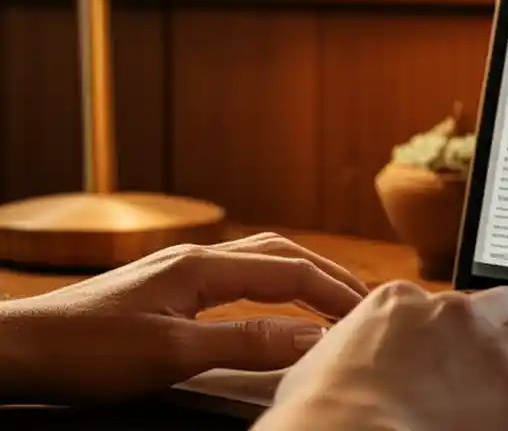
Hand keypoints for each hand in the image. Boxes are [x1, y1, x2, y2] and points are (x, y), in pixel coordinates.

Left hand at [0, 232, 366, 403]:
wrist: (19, 348)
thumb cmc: (88, 351)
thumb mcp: (172, 354)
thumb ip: (246, 342)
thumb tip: (312, 336)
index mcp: (204, 267)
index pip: (291, 271)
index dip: (336, 293)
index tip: (371, 315)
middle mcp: (197, 258)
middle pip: (282, 253)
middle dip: (329, 275)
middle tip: (366, 303)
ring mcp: (179, 270)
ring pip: (260, 259)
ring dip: (303, 275)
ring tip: (334, 299)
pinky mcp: (165, 287)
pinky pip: (238, 275)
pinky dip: (273, 284)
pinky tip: (274, 303)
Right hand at [255, 283, 507, 430]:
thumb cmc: (317, 415)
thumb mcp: (315, 369)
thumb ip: (342, 357)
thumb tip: (332, 370)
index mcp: (399, 304)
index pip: (442, 304)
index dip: (462, 322)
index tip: (470, 332)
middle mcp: (453, 316)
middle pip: (507, 305)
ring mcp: (491, 352)